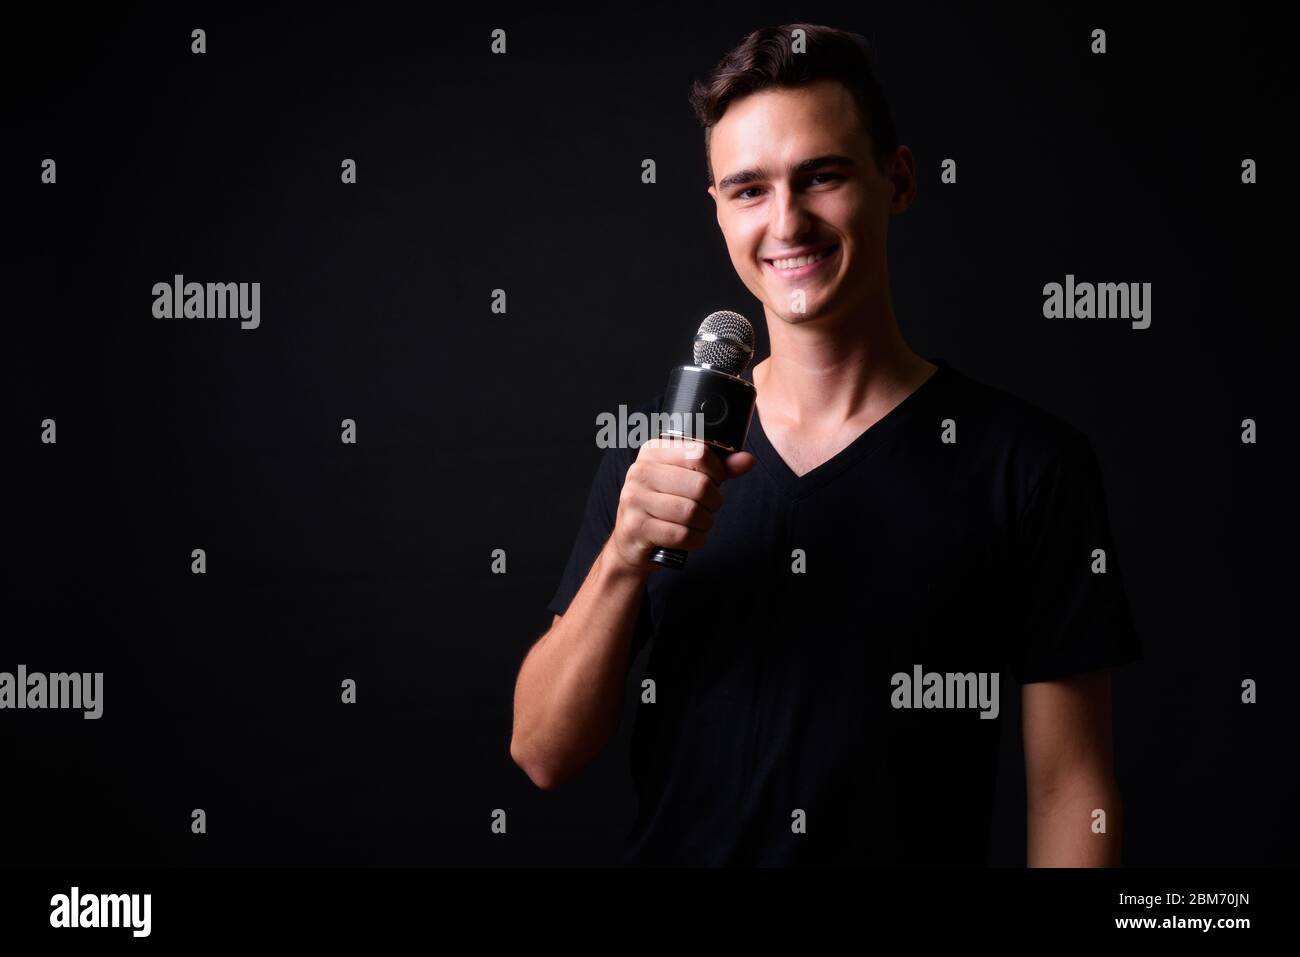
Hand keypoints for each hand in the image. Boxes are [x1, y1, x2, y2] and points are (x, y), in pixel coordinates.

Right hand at [607, 437, 755, 572]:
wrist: (631, 541)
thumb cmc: (663, 506)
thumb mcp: (686, 480)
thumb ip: (717, 469)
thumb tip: (747, 460)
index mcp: (652, 451)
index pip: (698, 453)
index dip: (717, 472)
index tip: (714, 482)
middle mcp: (640, 472)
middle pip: (699, 485)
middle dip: (713, 502)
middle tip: (708, 508)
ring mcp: (635, 500)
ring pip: (692, 512)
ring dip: (704, 523)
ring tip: (698, 523)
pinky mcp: (636, 527)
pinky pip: (681, 534)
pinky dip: (695, 540)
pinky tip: (690, 537)